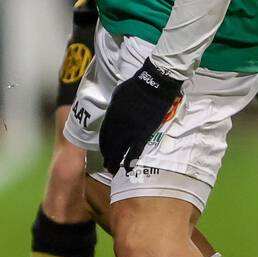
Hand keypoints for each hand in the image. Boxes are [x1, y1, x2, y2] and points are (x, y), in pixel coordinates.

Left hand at [99, 58, 182, 173]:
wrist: (153, 86)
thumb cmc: (135, 87)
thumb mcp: (118, 96)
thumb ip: (114, 110)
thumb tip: (113, 117)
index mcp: (111, 116)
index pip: (104, 136)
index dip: (103, 146)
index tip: (104, 152)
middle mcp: (118, 126)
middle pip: (110, 146)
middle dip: (107, 157)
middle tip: (107, 165)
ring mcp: (131, 131)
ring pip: (120, 151)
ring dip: (115, 162)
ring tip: (113, 170)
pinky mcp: (144, 134)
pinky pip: (135, 151)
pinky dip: (130, 161)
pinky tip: (127, 169)